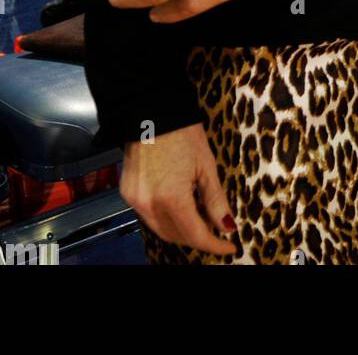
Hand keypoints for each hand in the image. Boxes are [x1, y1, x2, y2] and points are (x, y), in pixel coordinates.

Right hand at [120, 124, 237, 255]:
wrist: (150, 111)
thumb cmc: (182, 132)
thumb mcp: (206, 165)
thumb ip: (215, 200)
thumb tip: (227, 227)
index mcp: (171, 198)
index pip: (196, 235)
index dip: (215, 245)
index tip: (230, 248)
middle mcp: (149, 205)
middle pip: (176, 236)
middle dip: (198, 238)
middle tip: (217, 231)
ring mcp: (135, 201)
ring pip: (161, 229)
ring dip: (181, 230)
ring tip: (200, 217)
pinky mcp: (127, 193)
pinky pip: (149, 216)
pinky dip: (166, 218)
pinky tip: (179, 206)